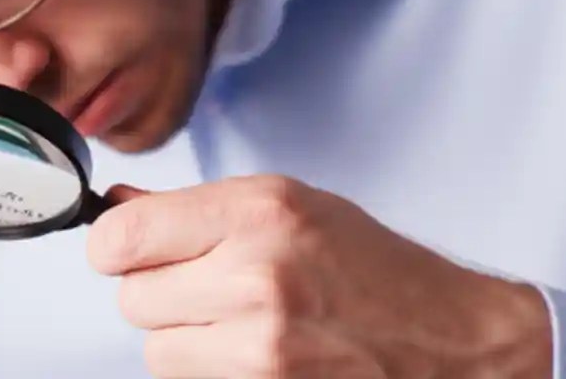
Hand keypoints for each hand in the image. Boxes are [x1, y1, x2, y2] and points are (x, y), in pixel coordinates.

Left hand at [87, 176, 552, 378]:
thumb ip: (193, 209)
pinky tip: (255, 354)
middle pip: (132, 298)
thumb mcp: (287, 206)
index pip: (121, 235)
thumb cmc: (375, 270)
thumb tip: (113, 204)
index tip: (125, 249)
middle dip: (159, 293)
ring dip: (184, 339)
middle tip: (209, 286)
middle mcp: (256, 278)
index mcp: (257, 214)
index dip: (113, 244)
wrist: (452, 343)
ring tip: (241, 323)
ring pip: (156, 349)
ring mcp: (262, 347)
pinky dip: (210, 371)